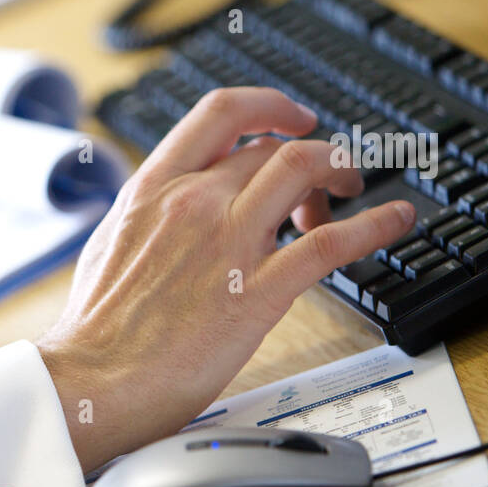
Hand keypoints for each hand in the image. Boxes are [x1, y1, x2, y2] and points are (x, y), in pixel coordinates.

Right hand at [37, 87, 415, 471]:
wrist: (92, 381)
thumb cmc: (95, 330)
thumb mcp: (110, 244)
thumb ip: (146, 215)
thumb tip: (164, 206)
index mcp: (152, 189)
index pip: (220, 113)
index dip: (269, 105)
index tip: (292, 118)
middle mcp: (194, 203)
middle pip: (274, 147)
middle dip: (313, 154)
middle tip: (329, 176)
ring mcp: (228, 243)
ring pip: (305, 169)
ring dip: (341, 168)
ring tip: (355, 187)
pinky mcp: (257, 292)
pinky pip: (331, 243)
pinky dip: (375, 224)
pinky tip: (395, 221)